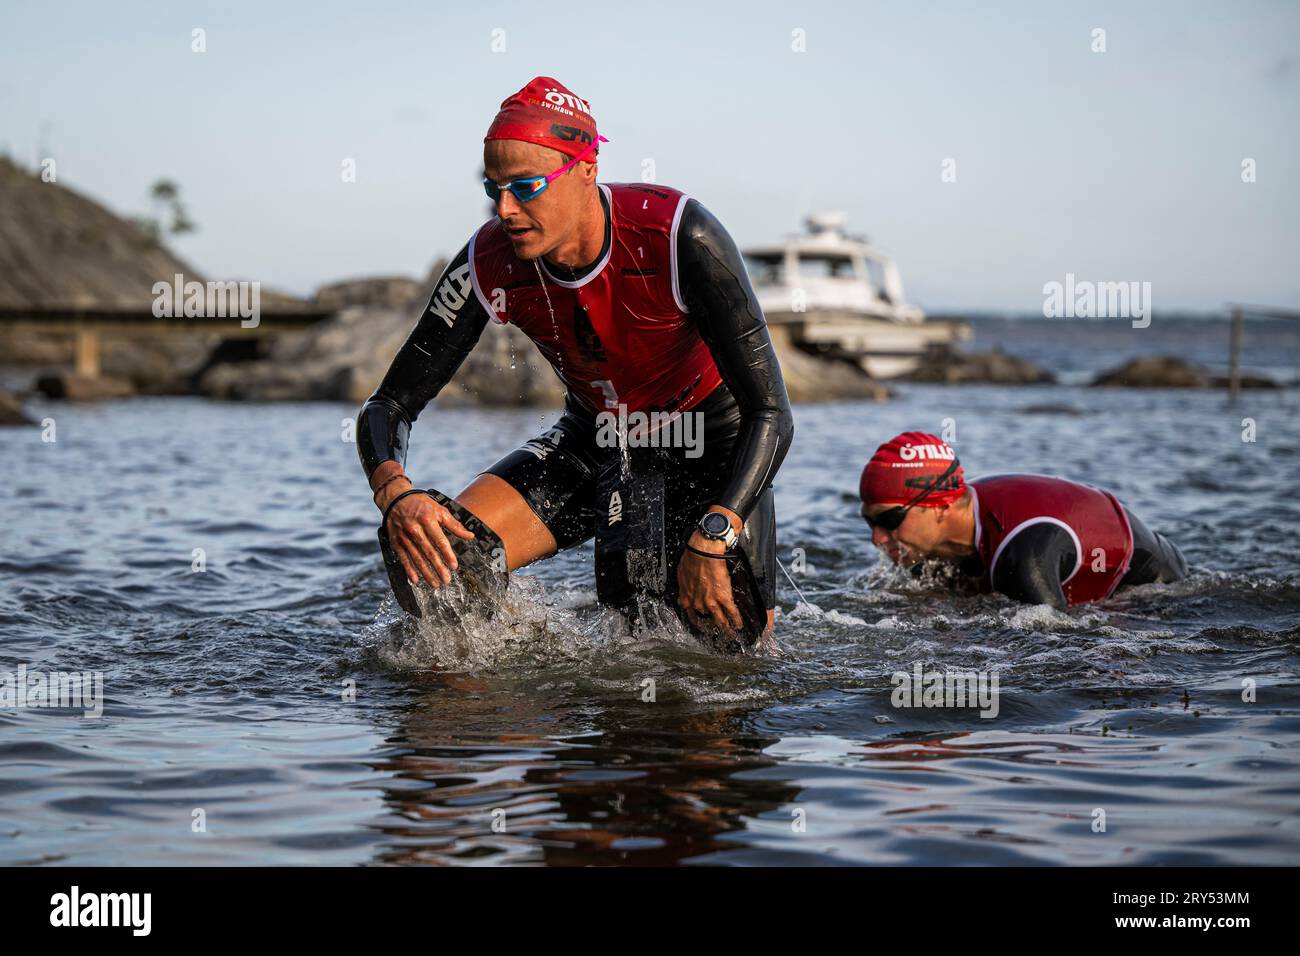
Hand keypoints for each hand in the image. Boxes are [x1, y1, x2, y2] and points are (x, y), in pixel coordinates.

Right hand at [386, 491, 475, 588]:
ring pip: (416, 558)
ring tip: (435, 584)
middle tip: (446, 580)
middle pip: (428, 552)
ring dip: (426, 573)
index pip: (440, 540)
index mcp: (427, 519)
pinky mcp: (396, 542)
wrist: (396, 500)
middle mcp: (414, 529)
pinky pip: (403, 558)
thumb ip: (454, 524)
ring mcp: (404, 536)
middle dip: (438, 568)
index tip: (454, 566)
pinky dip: (409, 570)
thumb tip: (470, 536)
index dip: (447, 554)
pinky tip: (415, 580)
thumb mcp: (439, 510)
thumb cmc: (421, 505)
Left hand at [676, 510, 742, 634]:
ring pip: (719, 620)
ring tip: (731, 634)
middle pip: (706, 621)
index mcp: (686, 597)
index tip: (702, 625)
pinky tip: (739, 624)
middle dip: (712, 628)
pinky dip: (736, 620)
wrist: (703, 550)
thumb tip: (685, 587)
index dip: (697, 621)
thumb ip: (684, 584)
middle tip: (718, 633)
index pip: (691, 614)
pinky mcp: (723, 597)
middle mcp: (697, 603)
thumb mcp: (682, 572)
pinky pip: (731, 612)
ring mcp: (710, 601)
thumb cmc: (692, 556)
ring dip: (726, 628)